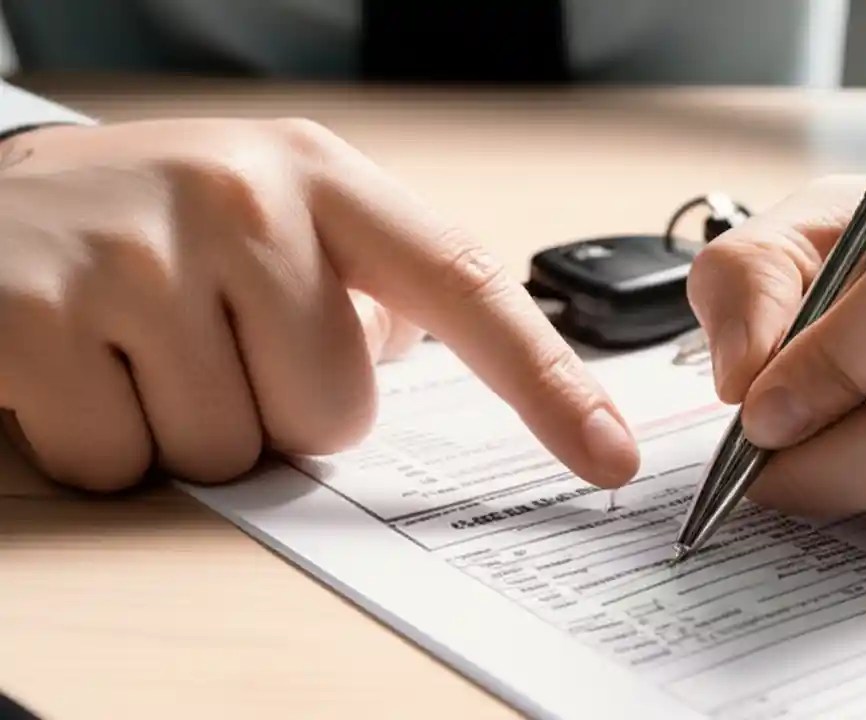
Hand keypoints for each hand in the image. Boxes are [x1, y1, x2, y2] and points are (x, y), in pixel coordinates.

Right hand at [0, 119, 638, 490]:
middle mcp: (243, 199)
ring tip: (144, 349)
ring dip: (193, 430)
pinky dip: (107, 445)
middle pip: (337, 413)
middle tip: (213, 346)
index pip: (463, 287)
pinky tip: (83, 367)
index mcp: (321, 178)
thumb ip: (369, 280)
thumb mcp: (275, 213)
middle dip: (280, 413)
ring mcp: (139, 254)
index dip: (546, 383)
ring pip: (233, 451)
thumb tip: (435, 344)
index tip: (608, 453)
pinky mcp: (41, 316)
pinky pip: (126, 463)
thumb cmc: (157, 222)